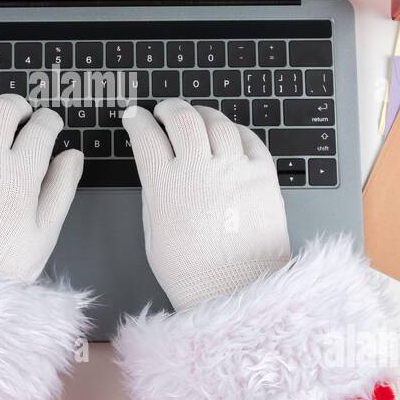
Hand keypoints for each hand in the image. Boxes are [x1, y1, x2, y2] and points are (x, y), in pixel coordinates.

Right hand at [123, 99, 290, 309]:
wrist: (235, 291)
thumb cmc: (191, 272)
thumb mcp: (154, 232)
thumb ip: (155, 195)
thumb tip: (158, 170)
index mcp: (166, 187)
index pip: (146, 136)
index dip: (137, 120)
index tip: (136, 117)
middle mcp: (199, 171)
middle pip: (182, 118)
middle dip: (169, 108)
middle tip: (165, 111)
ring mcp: (234, 170)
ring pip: (217, 122)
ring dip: (202, 114)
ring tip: (197, 118)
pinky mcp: (263, 176)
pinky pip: (250, 139)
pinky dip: (235, 131)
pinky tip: (228, 135)